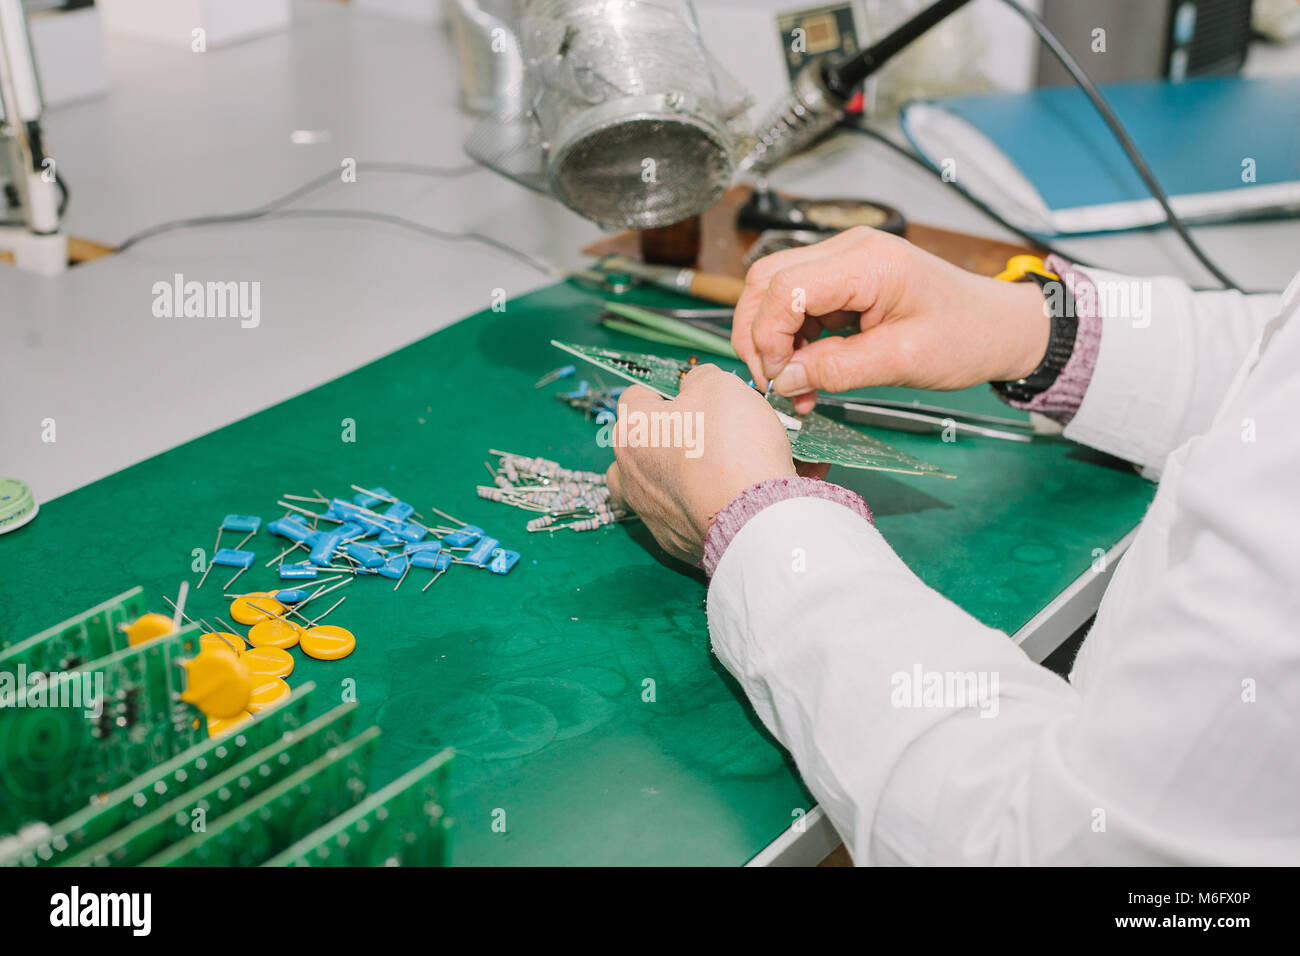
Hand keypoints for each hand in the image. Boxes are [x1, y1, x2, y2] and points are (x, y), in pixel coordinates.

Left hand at [605, 364, 795, 563]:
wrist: (753, 514)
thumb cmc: (731, 446)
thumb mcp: (720, 386)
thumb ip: (700, 379)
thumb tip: (695, 384)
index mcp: (633, 431)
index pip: (634, 398)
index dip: (663, 391)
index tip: (688, 396)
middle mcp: (630, 474)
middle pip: (630, 447)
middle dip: (657, 439)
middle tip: (696, 436)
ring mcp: (648, 512)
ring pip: (645, 488)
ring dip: (664, 479)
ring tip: (698, 474)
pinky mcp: (673, 543)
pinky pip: (676, 519)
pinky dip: (691, 509)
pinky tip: (718, 502)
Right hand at [732, 226, 1049, 412]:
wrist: (999, 326)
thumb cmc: (966, 336)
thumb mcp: (902, 362)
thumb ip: (837, 370)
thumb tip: (784, 379)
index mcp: (869, 262)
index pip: (784, 286)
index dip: (767, 336)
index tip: (778, 379)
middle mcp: (850, 249)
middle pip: (767, 280)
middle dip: (758, 334)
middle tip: (774, 382)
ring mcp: (845, 260)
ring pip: (775, 290)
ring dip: (773, 338)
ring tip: (796, 384)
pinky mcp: (845, 278)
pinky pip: (797, 301)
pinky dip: (791, 337)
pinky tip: (808, 369)